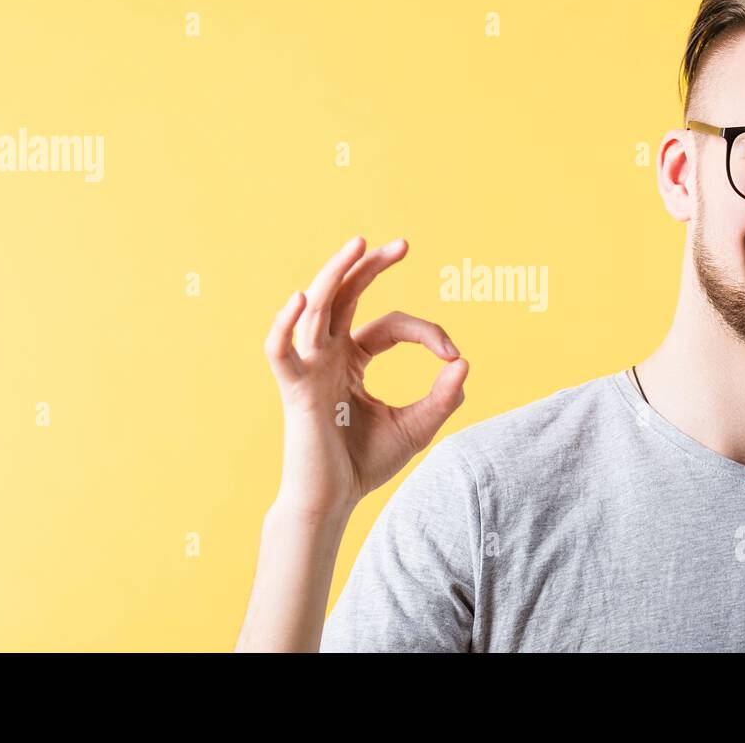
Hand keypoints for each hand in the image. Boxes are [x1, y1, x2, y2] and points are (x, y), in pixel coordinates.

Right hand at [263, 236, 468, 517]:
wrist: (333, 502)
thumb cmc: (365, 464)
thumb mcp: (416, 426)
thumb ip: (442, 397)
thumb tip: (464, 362)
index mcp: (353, 359)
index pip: (390, 325)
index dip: (425, 332)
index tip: (453, 354)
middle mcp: (328, 355)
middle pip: (344, 297)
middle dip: (370, 267)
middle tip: (403, 243)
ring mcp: (309, 368)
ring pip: (316, 308)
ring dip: (335, 273)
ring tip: (359, 244)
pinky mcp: (294, 389)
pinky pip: (280, 350)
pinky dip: (284, 324)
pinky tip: (299, 299)